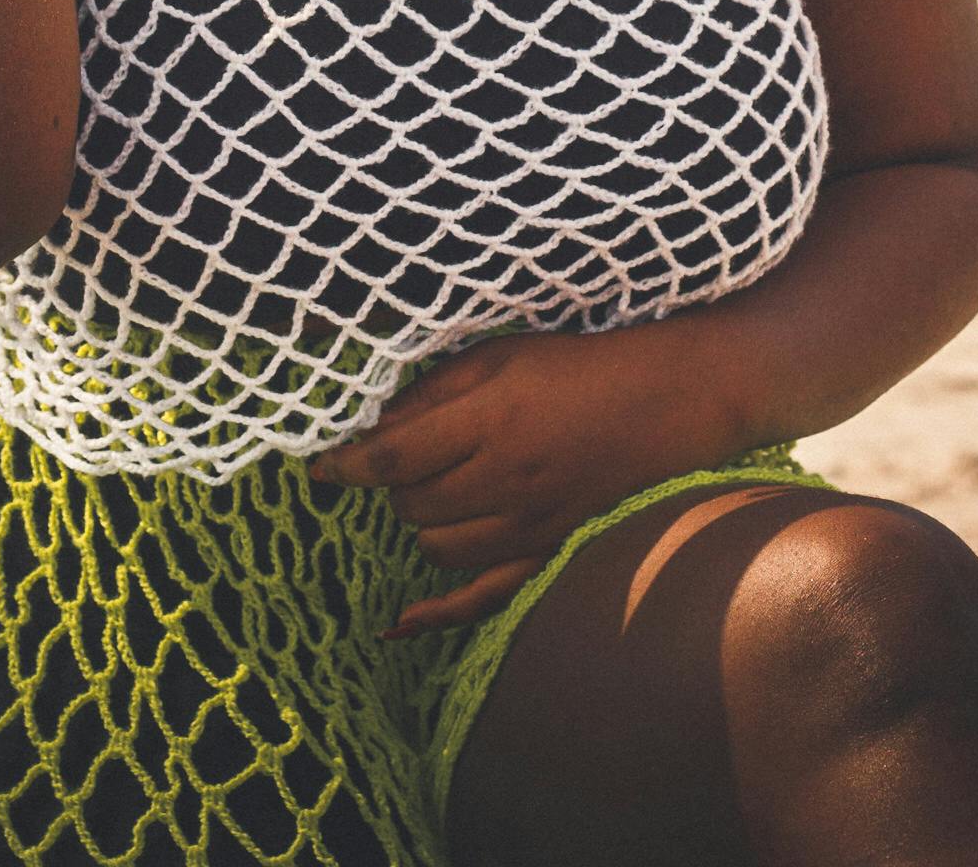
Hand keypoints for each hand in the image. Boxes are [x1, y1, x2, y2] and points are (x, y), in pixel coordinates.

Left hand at [307, 316, 747, 635]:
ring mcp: (529, 525)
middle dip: (392, 483)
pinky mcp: (548, 552)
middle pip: (411, 504)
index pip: (392, 455)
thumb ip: (433, 391)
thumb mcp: (499, 353)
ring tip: (432, 488)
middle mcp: (505, 479)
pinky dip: (435, 614)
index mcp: (489, 419)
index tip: (314, 464)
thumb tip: (372, 424)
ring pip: (436, 547)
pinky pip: (484, 599)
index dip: (344, 463)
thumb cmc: (575, 365)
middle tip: (403, 455)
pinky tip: (396, 623)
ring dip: (420, 520)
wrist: (662, 400)